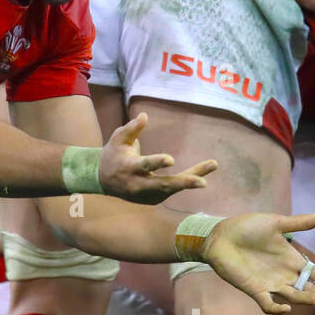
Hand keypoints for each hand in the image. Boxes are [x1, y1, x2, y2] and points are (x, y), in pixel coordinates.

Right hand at [98, 113, 216, 204]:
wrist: (102, 179)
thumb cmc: (113, 154)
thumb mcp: (118, 138)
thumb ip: (132, 128)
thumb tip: (145, 116)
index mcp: (129, 167)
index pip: (144, 165)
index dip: (157, 162)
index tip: (171, 159)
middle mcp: (138, 184)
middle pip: (163, 185)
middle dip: (183, 183)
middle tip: (202, 182)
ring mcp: (146, 195)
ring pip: (172, 188)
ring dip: (191, 179)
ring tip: (212, 164)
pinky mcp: (152, 199)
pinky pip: (172, 189)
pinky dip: (186, 181)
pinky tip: (202, 173)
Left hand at [202, 212, 314, 314]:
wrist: (220, 235)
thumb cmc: (246, 227)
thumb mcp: (275, 223)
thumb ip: (298, 223)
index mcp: (292, 259)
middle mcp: (284, 274)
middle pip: (310, 288)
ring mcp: (270, 283)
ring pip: (294, 296)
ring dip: (306, 299)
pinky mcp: (254, 289)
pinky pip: (267, 304)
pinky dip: (276, 308)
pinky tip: (287, 307)